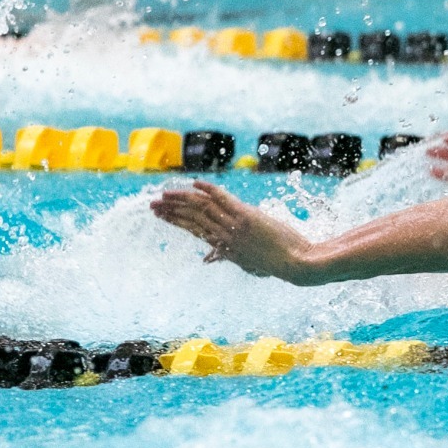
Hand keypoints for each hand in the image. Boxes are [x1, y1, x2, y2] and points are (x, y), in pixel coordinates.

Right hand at [150, 180, 314, 281]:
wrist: (294, 264)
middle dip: (170, 211)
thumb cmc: (278, 263)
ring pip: (201, 209)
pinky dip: (208, 189)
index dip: (177, 220)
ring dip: (180, 200)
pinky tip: (195, 183)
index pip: (194, 230)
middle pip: (191, 220)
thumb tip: (214, 257)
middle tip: (152, 205)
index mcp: (224, 246)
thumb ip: (233, 255)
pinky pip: (222, 199)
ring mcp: (233, 226)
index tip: (162, 214)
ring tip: (163, 195)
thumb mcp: (250, 263)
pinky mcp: (245, 217)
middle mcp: (224, 237)